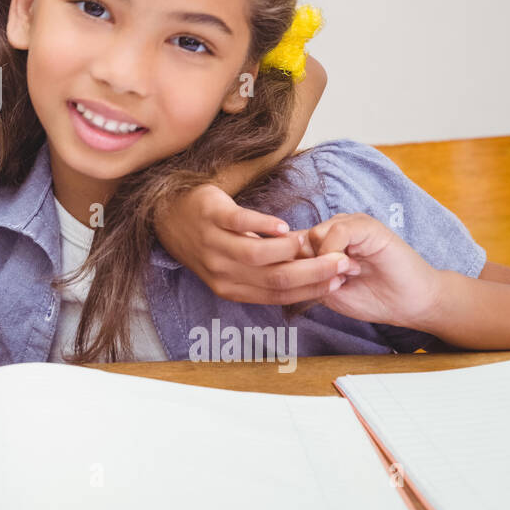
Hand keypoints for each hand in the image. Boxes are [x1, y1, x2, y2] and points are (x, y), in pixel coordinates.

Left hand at [155, 184, 353, 305]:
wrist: (169, 213)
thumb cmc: (209, 239)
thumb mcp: (233, 266)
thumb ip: (266, 273)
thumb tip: (309, 277)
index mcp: (231, 288)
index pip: (277, 296)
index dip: (311, 291)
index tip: (339, 281)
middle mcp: (222, 271)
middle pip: (274, 279)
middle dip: (312, 273)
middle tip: (340, 262)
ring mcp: (213, 244)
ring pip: (258, 256)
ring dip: (290, 251)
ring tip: (312, 243)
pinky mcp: (210, 216)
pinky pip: (239, 223)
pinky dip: (263, 226)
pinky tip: (283, 226)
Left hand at [301, 213, 441, 326]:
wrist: (411, 304)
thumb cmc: (372, 299)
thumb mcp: (327, 290)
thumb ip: (305, 275)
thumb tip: (280, 261)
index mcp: (323, 243)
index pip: (290, 244)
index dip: (288, 264)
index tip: (296, 284)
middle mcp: (334, 230)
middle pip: (297, 239)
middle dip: (306, 264)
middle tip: (329, 282)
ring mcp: (351, 225)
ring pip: (315, 233)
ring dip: (323, 260)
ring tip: (345, 275)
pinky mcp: (368, 226)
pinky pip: (338, 230)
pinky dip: (336, 252)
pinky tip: (349, 268)